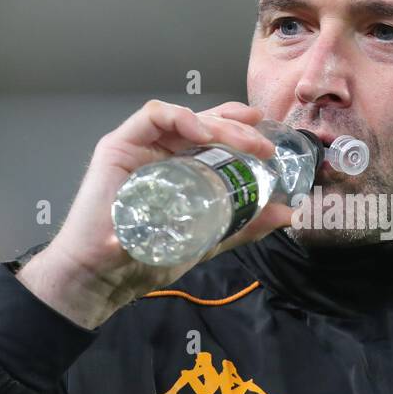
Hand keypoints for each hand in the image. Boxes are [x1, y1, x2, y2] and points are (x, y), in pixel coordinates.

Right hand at [17, 100, 294, 328]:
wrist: (104, 276)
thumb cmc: (147, 258)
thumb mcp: (208, 237)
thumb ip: (244, 224)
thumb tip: (288, 215)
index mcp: (178, 168)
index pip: (211, 137)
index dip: (241, 131)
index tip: (268, 142)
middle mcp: (158, 152)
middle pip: (202, 124)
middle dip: (237, 129)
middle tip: (264, 146)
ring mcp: (138, 146)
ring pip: (183, 117)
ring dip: (217, 123)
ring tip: (242, 140)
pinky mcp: (118, 146)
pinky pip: (151, 116)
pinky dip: (180, 117)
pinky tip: (202, 132)